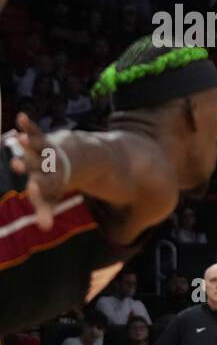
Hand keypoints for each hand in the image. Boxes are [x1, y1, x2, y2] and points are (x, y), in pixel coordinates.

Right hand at [7, 113, 61, 230]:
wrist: (71, 162)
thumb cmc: (53, 184)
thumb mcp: (50, 197)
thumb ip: (46, 210)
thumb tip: (46, 227)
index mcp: (49, 182)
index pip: (44, 187)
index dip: (39, 188)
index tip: (33, 188)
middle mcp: (47, 166)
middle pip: (37, 166)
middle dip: (27, 165)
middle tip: (16, 165)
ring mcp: (45, 152)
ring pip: (37, 148)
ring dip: (28, 143)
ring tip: (20, 138)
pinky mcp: (42, 140)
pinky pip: (35, 131)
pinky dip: (29, 125)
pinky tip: (21, 116)